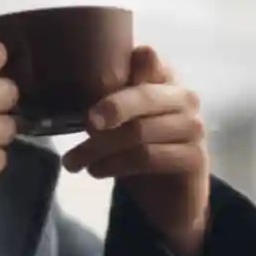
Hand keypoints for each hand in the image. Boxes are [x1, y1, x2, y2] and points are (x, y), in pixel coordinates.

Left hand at [61, 46, 210, 255]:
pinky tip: (95, 171)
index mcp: (164, 79)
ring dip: (98, 148)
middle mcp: (184, 98)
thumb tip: (62, 89)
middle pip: (143, 95)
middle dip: (109, 109)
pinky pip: (147, 157)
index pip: (148, 57)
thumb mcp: (120, 123)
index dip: (120, 64)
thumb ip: (106, 101)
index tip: (92, 77)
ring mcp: (193, 127)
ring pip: (139, 132)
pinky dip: (114, 165)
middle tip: (84, 124)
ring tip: (73, 162)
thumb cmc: (140, 150)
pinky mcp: (193, 158)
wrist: (171, 198)